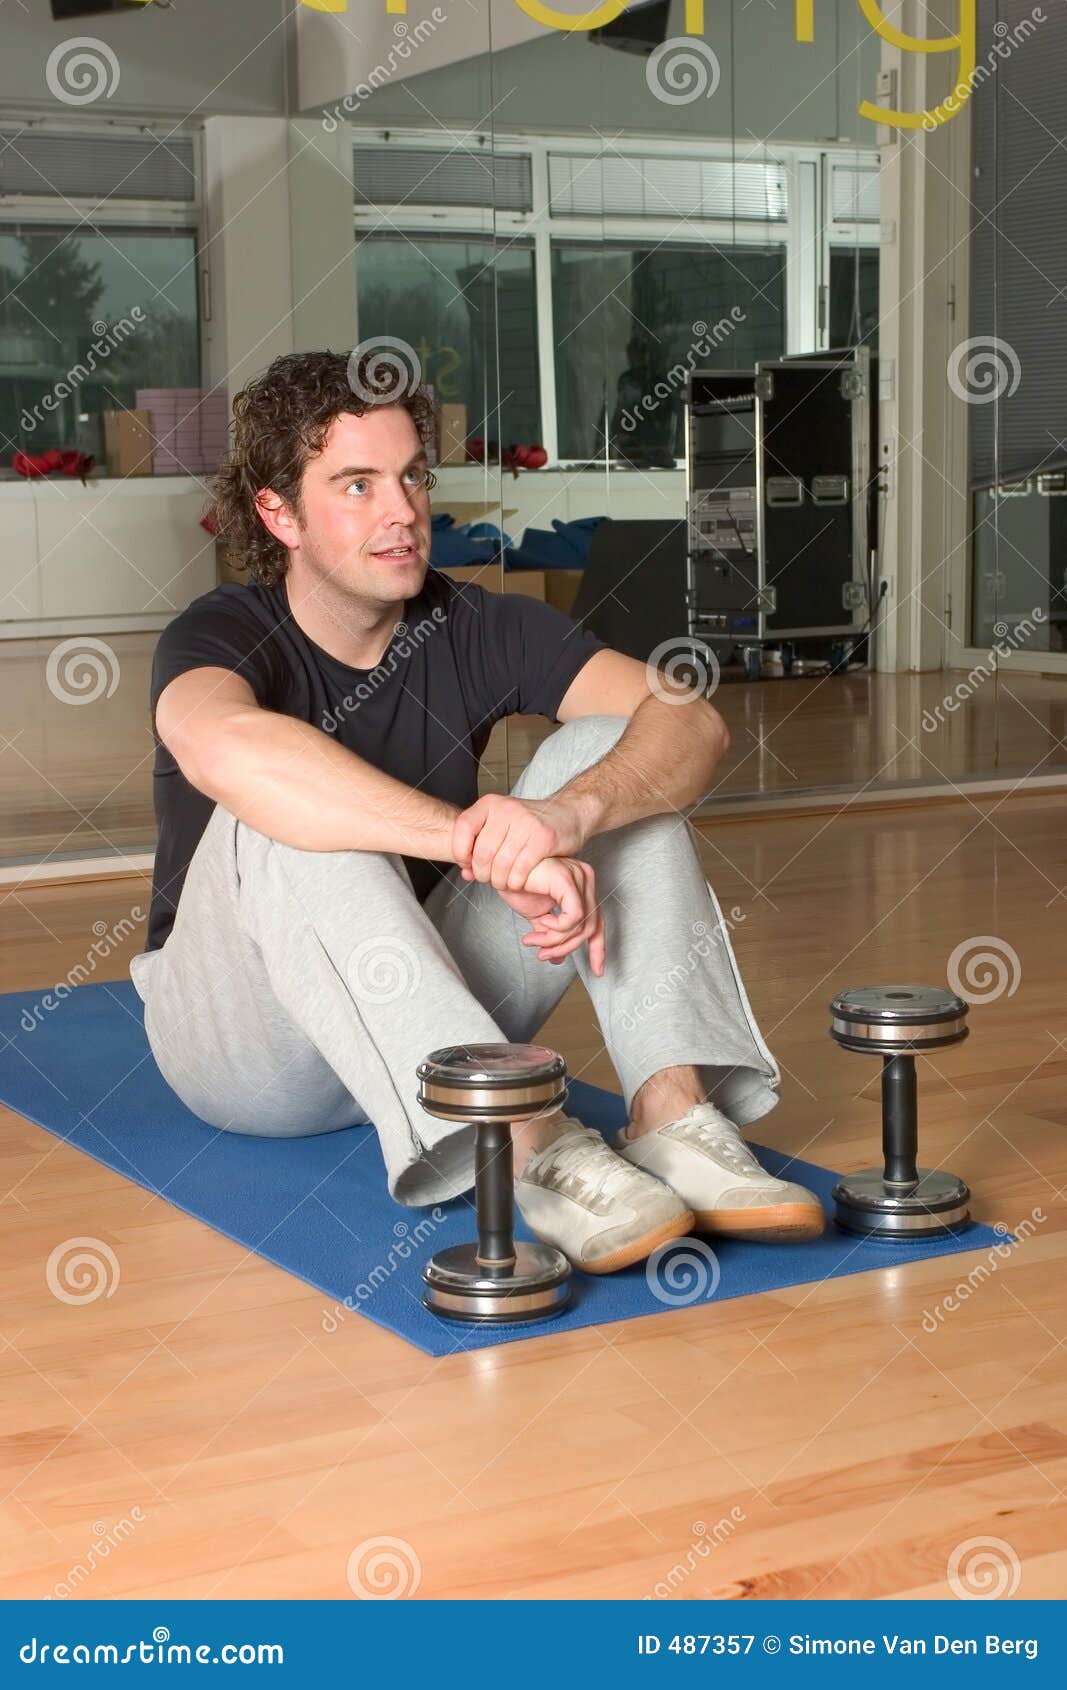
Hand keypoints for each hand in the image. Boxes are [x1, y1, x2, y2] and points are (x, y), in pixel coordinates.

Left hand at [452, 793, 590, 892]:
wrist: (569, 814)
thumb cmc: (531, 825)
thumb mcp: (502, 828)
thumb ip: (481, 847)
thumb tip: (465, 873)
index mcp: (491, 803)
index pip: (463, 827)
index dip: (460, 851)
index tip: (468, 864)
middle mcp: (507, 809)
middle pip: (482, 852)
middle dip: (483, 873)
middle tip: (490, 879)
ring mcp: (526, 823)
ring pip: (500, 865)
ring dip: (500, 881)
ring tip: (504, 882)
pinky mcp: (543, 838)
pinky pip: (520, 870)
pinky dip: (516, 883)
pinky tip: (518, 882)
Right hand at [511, 855, 604, 975]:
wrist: (499, 870)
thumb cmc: (517, 885)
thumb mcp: (538, 917)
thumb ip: (551, 936)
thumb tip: (557, 959)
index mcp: (582, 887)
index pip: (598, 922)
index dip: (598, 950)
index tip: (597, 971)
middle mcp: (585, 879)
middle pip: (590, 927)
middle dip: (565, 948)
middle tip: (543, 955)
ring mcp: (579, 877)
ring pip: (581, 925)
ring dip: (554, 941)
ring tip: (533, 941)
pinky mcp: (568, 879)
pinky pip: (574, 916)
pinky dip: (557, 928)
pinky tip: (541, 923)